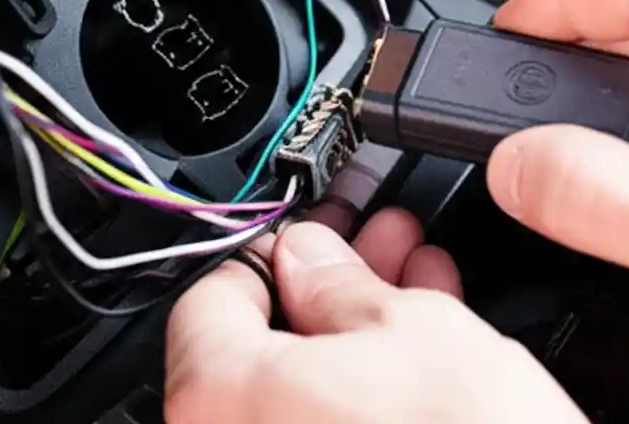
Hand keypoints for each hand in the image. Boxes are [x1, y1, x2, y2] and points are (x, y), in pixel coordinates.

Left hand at [165, 208, 584, 422]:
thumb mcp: (411, 327)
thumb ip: (340, 280)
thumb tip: (311, 256)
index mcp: (220, 397)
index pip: (210, 294)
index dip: (276, 247)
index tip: (319, 231)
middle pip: (260, 345)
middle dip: (329, 283)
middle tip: (375, 246)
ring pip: (299, 392)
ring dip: (355, 330)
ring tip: (413, 283)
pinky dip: (362, 391)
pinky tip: (418, 349)